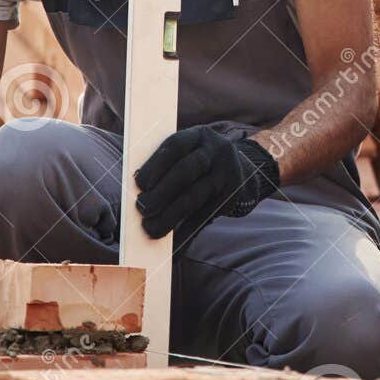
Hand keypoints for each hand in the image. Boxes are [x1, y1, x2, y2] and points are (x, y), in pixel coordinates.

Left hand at [134, 127, 280, 238]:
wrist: (242, 168)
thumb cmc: (199, 160)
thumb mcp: (189, 150)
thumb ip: (167, 162)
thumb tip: (137, 190)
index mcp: (199, 135)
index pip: (176, 146)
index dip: (156, 164)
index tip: (139, 184)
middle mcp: (216, 151)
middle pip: (186, 171)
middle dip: (162, 192)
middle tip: (142, 208)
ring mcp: (226, 175)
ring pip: (194, 197)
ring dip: (170, 215)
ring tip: (150, 229)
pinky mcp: (230, 197)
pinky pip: (204, 217)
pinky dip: (186, 232)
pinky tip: (171, 244)